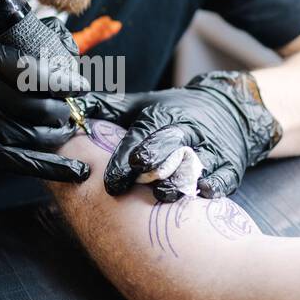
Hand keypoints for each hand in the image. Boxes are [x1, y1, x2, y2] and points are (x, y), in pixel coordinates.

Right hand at [0, 17, 90, 183]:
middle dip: (63, 111)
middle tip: (70, 110)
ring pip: (37, 134)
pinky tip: (78, 171)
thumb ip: (18, 62)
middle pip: (40, 107)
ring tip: (66, 129)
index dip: (62, 82)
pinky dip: (56, 167)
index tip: (80, 86)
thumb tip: (65, 75)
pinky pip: (27, 161)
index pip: (34, 72)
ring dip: (60, 134)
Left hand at [85, 71, 282, 200]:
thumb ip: (106, 108)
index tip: (113, 180)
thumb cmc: (174, 112)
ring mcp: (211, 149)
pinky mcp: (231, 165)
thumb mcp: (142, 104)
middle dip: (155, 161)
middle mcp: (187, 131)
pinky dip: (216, 184)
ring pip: (197, 164)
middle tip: (140, 180)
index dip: (125, 158)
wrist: (230, 110)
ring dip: (181, 180)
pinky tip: (204, 193)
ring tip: (165, 194)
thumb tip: (67, 106)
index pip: (141, 137)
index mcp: (162, 116)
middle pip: (171, 144)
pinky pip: (226, 176)